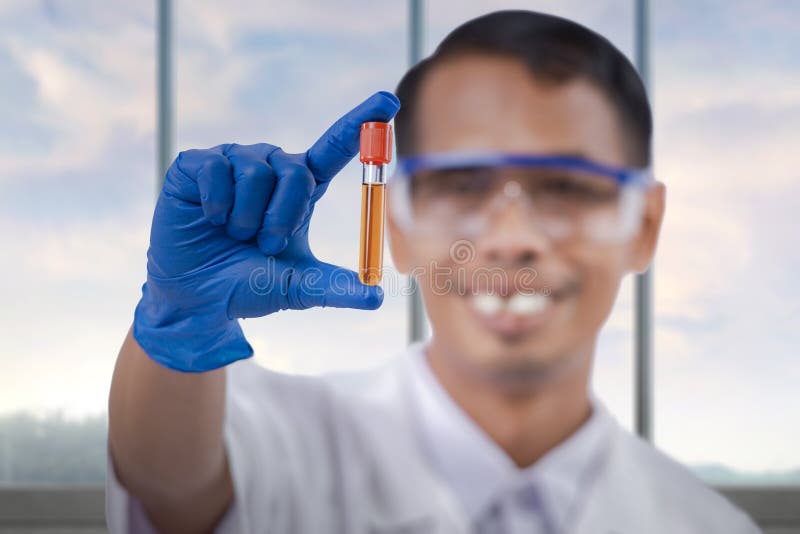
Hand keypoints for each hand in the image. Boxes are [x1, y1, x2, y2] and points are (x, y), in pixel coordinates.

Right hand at [133, 91, 400, 371]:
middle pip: (296, 170)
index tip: (387, 100)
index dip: (359, 124)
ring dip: (247, 217)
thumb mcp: (298, 287)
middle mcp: (271, 167)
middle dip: (283, 218)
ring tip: (235, 235)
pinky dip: (217, 204)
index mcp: (300, 188)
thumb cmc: (249, 285)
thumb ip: (336, 288)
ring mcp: (233, 162)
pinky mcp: (196, 164)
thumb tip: (377, 297)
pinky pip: (216, 171)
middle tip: (265, 245)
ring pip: (257, 172)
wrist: (198, 298)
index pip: (334, 147)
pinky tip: (211, 218)